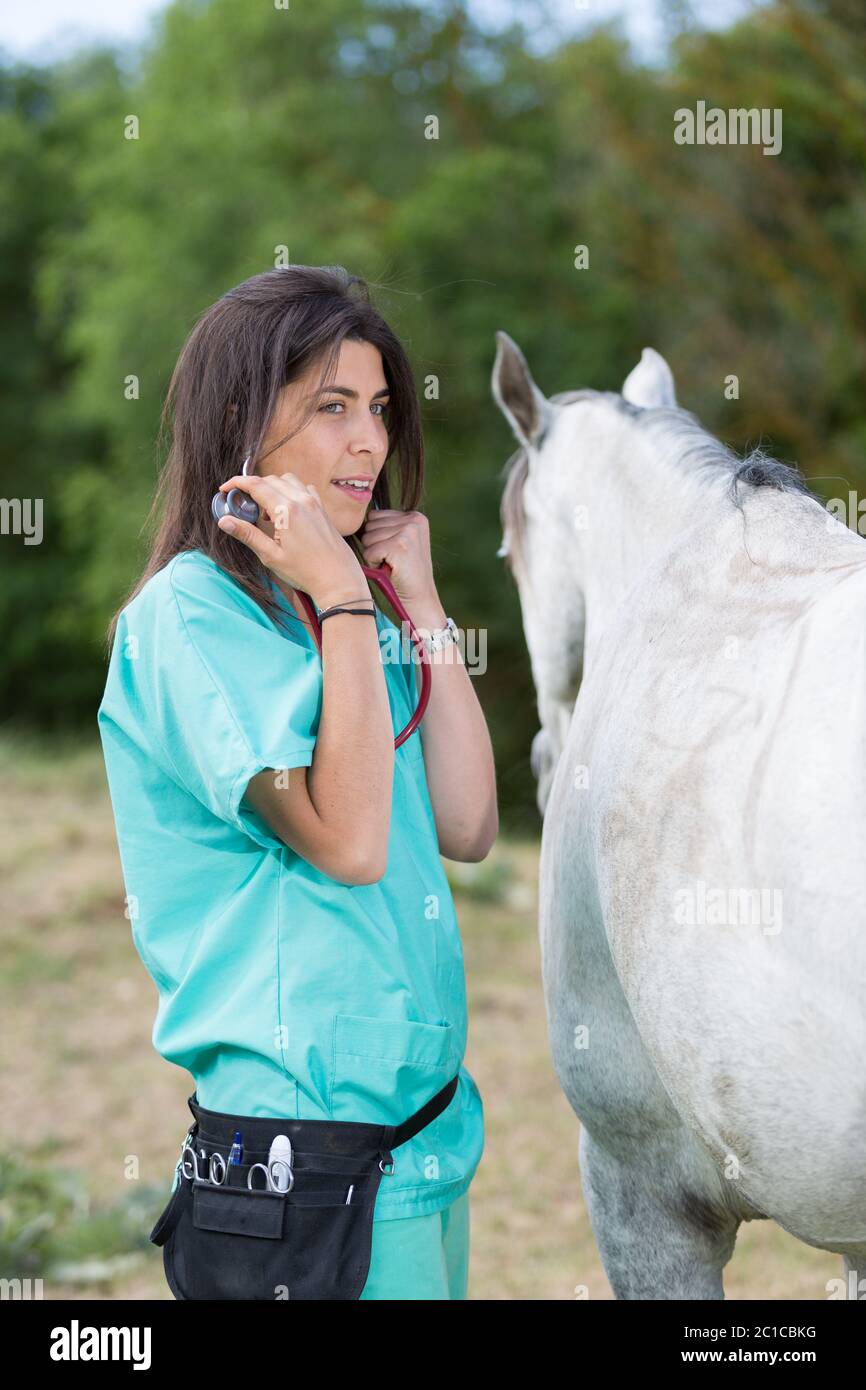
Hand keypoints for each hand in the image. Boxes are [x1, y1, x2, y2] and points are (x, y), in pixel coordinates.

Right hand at [216, 470, 366, 605]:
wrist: (338, 580)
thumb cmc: (305, 572)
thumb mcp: (271, 556)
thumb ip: (247, 535)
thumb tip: (224, 521)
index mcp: (286, 510)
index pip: (256, 485)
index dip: (237, 483)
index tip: (224, 489)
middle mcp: (301, 500)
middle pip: (270, 480)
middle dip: (253, 486)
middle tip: (243, 504)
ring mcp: (314, 503)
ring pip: (288, 480)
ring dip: (272, 487)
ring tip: (265, 512)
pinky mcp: (322, 509)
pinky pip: (303, 488)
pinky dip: (290, 491)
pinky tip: (287, 510)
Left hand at [358, 508, 438, 607]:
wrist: (420, 596)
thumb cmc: (406, 572)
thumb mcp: (402, 541)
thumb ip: (387, 526)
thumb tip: (363, 516)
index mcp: (414, 516)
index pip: (375, 516)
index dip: (378, 537)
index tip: (395, 551)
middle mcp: (413, 520)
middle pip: (369, 526)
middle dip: (375, 545)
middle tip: (393, 559)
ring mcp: (407, 531)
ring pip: (367, 538)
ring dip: (375, 555)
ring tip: (393, 564)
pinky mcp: (399, 545)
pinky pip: (368, 552)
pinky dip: (374, 565)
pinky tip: (390, 570)